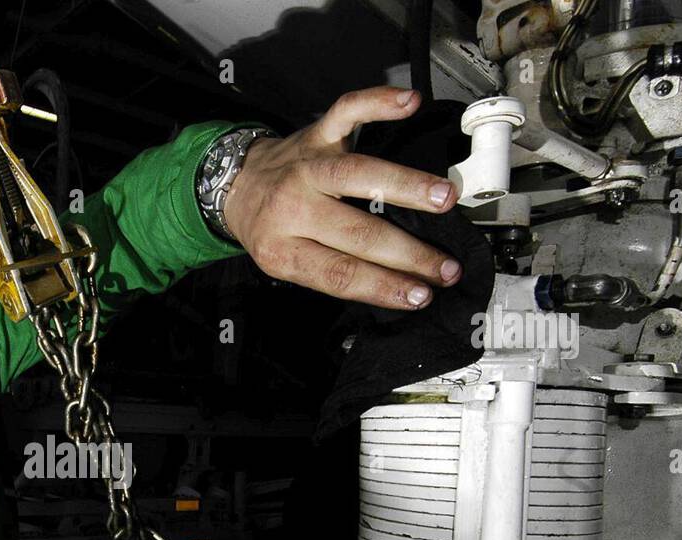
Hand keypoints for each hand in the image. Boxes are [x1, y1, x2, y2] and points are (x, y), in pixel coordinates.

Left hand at [223, 87, 462, 310]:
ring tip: (444, 199)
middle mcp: (293, 206)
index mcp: (283, 249)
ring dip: (406, 186)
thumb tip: (396, 286)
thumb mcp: (287, 262)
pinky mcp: (316, 134)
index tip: (421, 296)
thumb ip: (330, 273)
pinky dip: (377, 103)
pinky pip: (346, 113)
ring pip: (358, 174)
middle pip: (357, 232)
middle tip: (446, 267)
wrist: (236, 184)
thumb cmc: (270, 228)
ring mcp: (306, 167)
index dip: (382, 286)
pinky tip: (409, 102)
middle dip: (408, 254)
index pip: (339, 273)